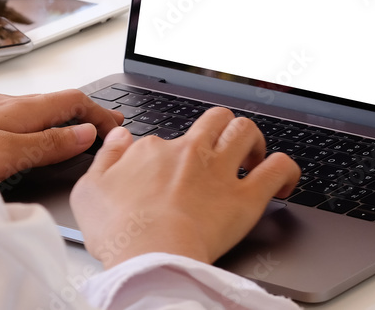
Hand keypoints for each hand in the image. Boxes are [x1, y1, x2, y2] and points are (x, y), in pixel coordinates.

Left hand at [0, 90, 123, 182]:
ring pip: (35, 108)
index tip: (117, 127)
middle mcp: (4, 102)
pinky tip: (33, 135)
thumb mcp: (5, 156)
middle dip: (85, 112)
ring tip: (78, 132)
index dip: (99, 113)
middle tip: (106, 127)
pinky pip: (16, 115)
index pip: (73, 101)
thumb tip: (85, 132)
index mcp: (18, 109)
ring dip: (62, 116)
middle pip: (56, 101)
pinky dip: (38, 122)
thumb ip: (46, 143)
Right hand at [69, 107, 300, 267]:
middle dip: (222, 127)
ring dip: (253, 140)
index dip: (169, 154)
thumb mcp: (89, 191)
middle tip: (223, 148)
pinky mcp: (246, 198)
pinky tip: (283, 180)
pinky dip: (285, 170)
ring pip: (246, 131)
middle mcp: (191, 152)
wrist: (149, 256)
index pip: (166, 139)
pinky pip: (277, 168)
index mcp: (153, 151)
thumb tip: (120, 136)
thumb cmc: (119, 231)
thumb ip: (106, 157)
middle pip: (215, 118)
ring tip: (251, 157)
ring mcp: (221, 172)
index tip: (169, 172)